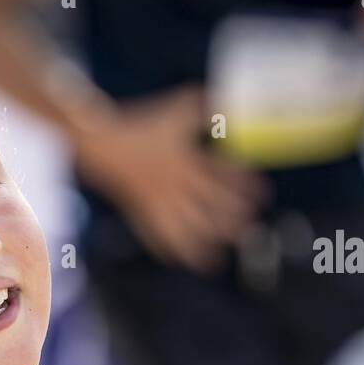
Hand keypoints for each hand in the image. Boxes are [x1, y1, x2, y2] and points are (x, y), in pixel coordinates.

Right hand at [72, 84, 267, 273]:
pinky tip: (183, 260)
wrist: (101, 145)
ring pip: (186, 232)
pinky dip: (173, 252)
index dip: (244, 186)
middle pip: (210, 210)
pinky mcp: (141, 215)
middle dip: (232, 220)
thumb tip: (229, 104)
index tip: (262, 193)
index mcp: (187, 163)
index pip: (222, 177)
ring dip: (204, 245)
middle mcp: (175, 188)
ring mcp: (157, 205)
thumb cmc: (141, 125)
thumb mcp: (177, 107)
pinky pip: (159, 239)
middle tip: (249, 228)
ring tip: (219, 259)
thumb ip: (205, 106)